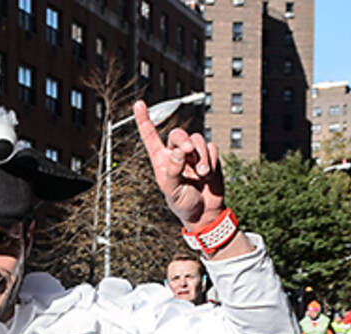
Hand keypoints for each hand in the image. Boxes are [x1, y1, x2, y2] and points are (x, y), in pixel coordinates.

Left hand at [133, 100, 224, 229]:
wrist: (205, 212)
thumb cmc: (183, 203)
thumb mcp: (172, 191)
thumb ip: (172, 172)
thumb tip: (178, 152)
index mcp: (161, 160)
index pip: (150, 137)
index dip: (144, 120)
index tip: (138, 104)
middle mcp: (176, 153)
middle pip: (178, 134)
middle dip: (184, 140)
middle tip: (189, 152)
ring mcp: (193, 154)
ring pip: (197, 139)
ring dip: (201, 157)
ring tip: (201, 174)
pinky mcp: (209, 155)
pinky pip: (211, 148)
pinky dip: (211, 161)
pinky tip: (208, 175)